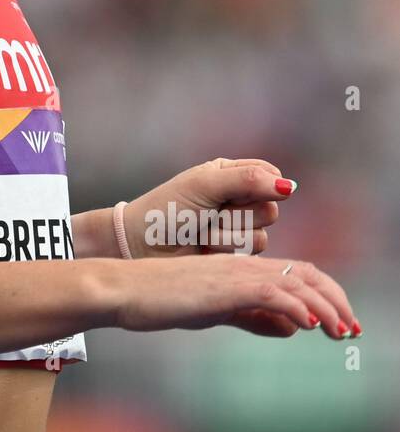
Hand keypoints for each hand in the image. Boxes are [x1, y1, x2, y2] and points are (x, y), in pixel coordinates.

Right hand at [112, 253, 357, 340]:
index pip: (299, 274)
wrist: (123, 290)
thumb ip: (253, 317)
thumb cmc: (160, 300)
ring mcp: (234, 273)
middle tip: (353, 329)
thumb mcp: (215, 311)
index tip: (343, 323)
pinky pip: (271, 293)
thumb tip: (294, 327)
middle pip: (307, 274)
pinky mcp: (224, 286)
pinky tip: (310, 324)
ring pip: (296, 281)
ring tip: (342, 331)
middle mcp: (243, 265)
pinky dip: (296, 306)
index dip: (326, 296)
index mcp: (241, 269)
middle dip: (336, 300)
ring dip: (326, 306)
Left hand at [120, 157, 294, 260]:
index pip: (269, 176)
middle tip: (208, 215)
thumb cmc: (166, 210)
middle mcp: (238, 201)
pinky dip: (223, 251)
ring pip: (261, 236)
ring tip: (200, 232)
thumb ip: (248, 180)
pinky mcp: (234, 257)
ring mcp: (237, 230)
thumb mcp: (205, 185)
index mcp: (230, 174)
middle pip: (269, 209)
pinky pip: (250, 256)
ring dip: (227, 236)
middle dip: (237, 215)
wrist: (141, 245)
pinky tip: (203, 248)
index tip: (231, 194)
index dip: (259, 187)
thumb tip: (290, 186)